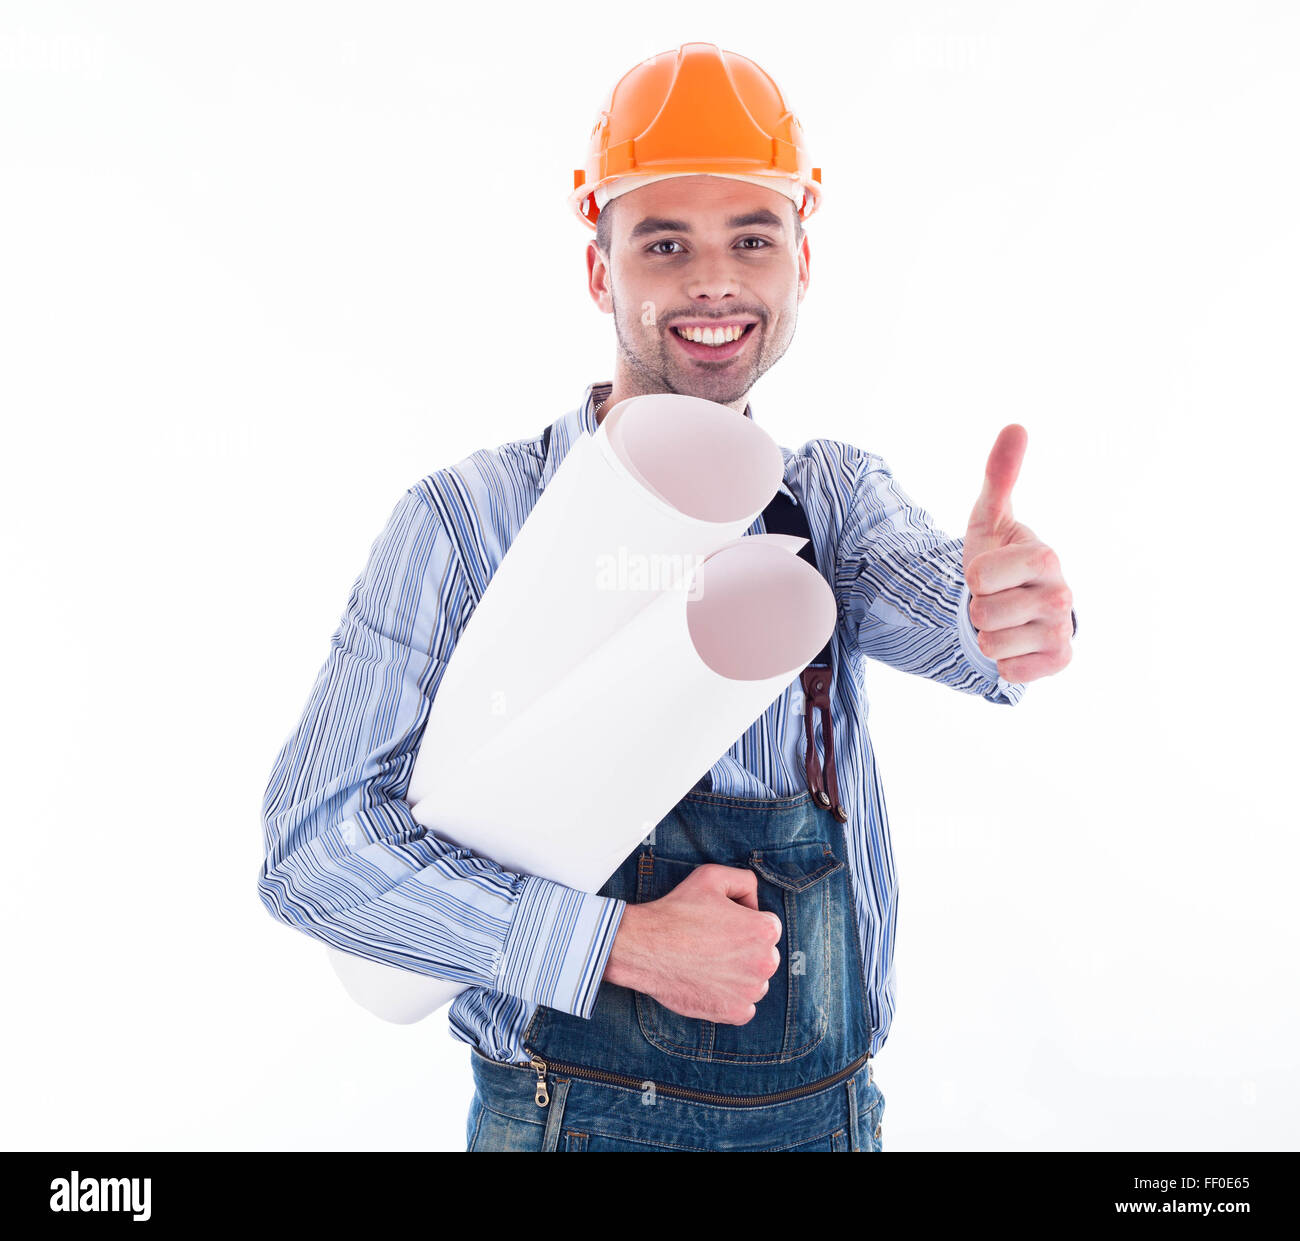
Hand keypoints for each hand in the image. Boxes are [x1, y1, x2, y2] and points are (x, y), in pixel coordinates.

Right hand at [603, 864, 781, 1024]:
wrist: (644, 947)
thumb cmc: (677, 910)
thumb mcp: (712, 876)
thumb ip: (744, 880)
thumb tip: (755, 902)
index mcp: (765, 930)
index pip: (768, 926)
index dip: (744, 921)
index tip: (721, 924)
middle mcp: (765, 963)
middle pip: (765, 955)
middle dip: (746, 949)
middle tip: (714, 944)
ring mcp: (750, 991)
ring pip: (756, 982)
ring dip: (740, 975)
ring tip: (709, 963)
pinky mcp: (735, 1013)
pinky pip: (745, 1007)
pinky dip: (731, 999)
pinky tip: (709, 983)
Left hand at [963, 425, 1073, 682]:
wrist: (1014, 604)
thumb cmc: (998, 558)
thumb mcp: (990, 518)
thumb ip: (999, 476)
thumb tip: (1016, 426)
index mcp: (1045, 557)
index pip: (981, 576)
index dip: (972, 576)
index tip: (984, 571)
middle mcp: (1062, 595)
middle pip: (984, 614)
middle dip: (976, 608)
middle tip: (992, 599)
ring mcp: (1062, 630)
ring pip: (992, 646)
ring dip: (986, 636)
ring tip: (1001, 620)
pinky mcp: (1059, 661)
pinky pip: (1011, 673)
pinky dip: (1003, 662)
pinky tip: (1015, 645)